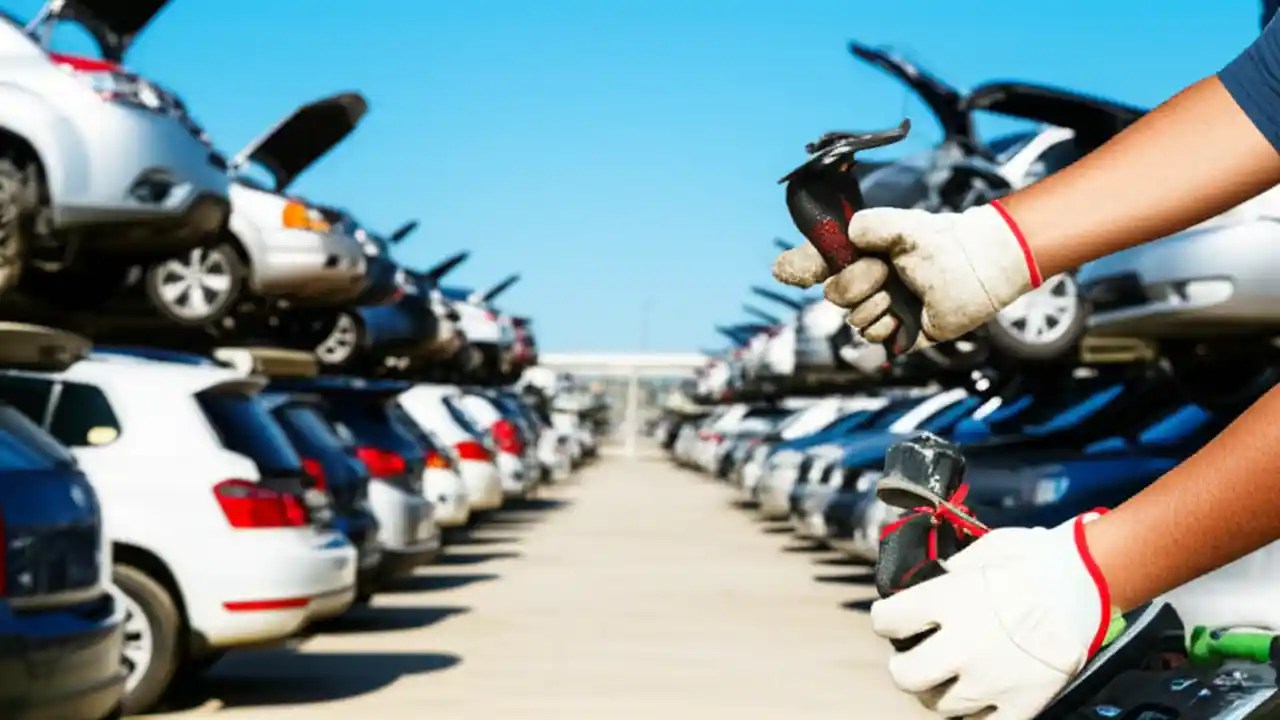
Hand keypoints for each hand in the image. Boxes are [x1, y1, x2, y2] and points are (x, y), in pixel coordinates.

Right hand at [772, 203, 1041, 349]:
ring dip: (877, 307)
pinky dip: (889, 326)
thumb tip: (843, 236)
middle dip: (855, 283)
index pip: (817, 262)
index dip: (797, 267)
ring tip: (905, 293)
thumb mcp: (904, 227)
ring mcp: (881, 308)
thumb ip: (870, 226)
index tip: (782, 271)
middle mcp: (866, 282)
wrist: (981, 269)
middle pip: (833, 294)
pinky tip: (907, 315)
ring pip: (853, 318)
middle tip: (885, 271)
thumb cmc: (946, 244)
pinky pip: (873, 338)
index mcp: (861, 254)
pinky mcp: (897, 333)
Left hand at [870, 515, 1111, 719]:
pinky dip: (977, 713)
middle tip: (916, 656)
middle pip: (904, 676)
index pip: (885, 621)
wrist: (1090, 582)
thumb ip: (946, 577)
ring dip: (939, 691)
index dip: (887, 618)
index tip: (894, 618)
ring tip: (951, 677)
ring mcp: (990, 681)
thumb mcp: (979, 554)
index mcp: (945, 602)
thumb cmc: (1034, 560)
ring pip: (938, 706)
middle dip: (905, 665)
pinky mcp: (1021, 705)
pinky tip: (980, 695)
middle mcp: (961, 646)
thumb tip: (927, 588)